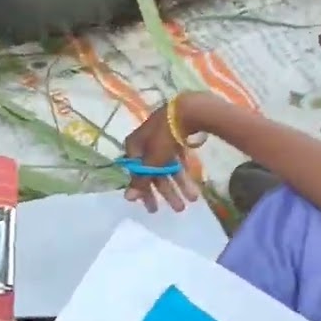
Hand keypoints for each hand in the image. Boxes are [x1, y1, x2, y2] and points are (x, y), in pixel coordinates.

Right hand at [122, 93, 206, 212]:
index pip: (136, 174)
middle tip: (179, 209)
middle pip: (153, 172)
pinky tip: (193, 182)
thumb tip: (127, 198)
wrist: (187, 112)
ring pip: (168, 166)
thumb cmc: (164, 137)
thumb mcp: (151, 161)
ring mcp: (161, 140)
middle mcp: (144, 144)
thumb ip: (141, 180)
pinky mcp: (175, 137)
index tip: (154, 208)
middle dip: (167, 192)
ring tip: (193, 199)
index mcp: (133, 147)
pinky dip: (184, 170)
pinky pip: (177, 158)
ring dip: (180, 184)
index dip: (145, 192)